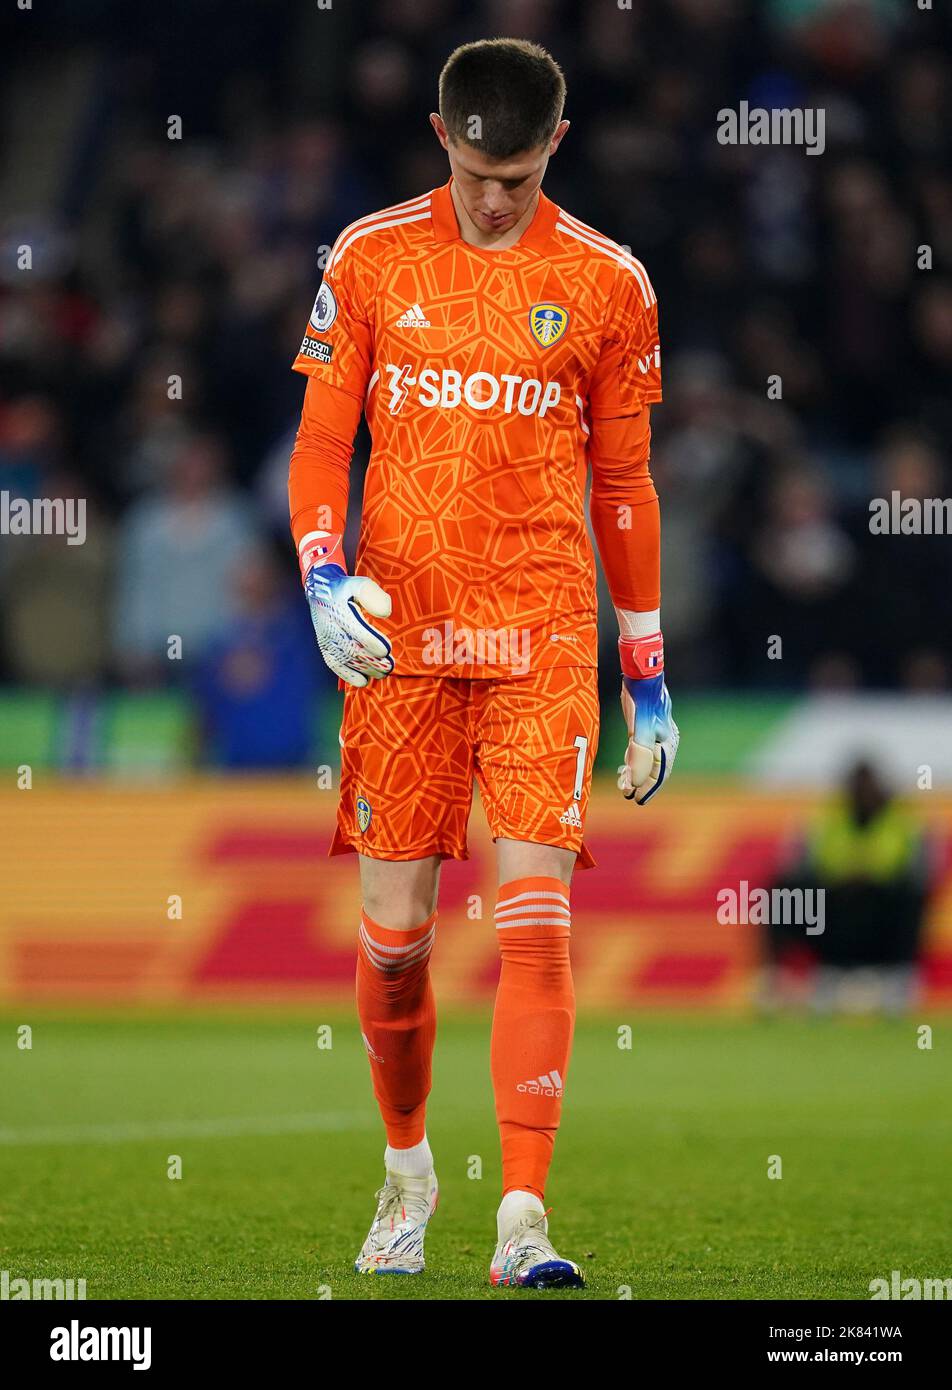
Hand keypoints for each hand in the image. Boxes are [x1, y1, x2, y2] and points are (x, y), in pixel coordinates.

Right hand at [305, 562, 393, 686]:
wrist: (320, 592)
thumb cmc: (346, 589)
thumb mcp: (359, 584)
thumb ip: (373, 595)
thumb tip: (386, 613)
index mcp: (338, 610)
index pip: (355, 630)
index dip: (370, 642)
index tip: (386, 649)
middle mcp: (330, 627)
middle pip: (352, 649)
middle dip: (372, 661)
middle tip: (390, 666)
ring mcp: (327, 640)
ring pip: (346, 661)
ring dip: (365, 669)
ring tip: (383, 672)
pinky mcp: (326, 649)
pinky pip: (336, 666)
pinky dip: (349, 676)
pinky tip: (364, 680)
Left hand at [617, 634, 678, 803]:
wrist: (642, 676)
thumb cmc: (643, 701)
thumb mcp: (640, 731)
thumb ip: (639, 757)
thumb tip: (635, 783)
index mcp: (667, 745)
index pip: (658, 774)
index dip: (647, 788)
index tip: (635, 799)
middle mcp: (665, 742)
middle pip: (655, 770)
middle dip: (642, 784)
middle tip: (628, 796)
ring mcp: (656, 735)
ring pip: (648, 761)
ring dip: (637, 775)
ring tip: (624, 786)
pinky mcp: (646, 728)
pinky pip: (642, 752)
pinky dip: (634, 762)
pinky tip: (624, 768)